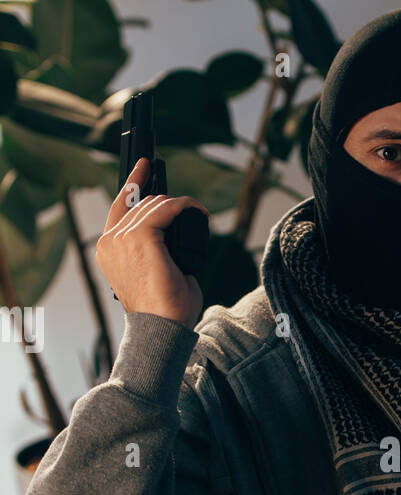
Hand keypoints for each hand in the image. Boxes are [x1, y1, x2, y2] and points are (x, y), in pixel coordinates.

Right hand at [95, 156, 207, 327]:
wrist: (163, 327)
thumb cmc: (163, 308)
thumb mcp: (154, 271)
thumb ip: (155, 248)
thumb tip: (176, 231)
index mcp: (108, 250)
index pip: (119, 207)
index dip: (132, 183)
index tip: (144, 167)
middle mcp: (110, 241)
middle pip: (142, 204)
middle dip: (168, 202)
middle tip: (192, 207)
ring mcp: (122, 238)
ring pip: (155, 204)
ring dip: (179, 206)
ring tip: (198, 215)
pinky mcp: (140, 236)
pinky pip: (166, 208)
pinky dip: (184, 206)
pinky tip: (198, 211)